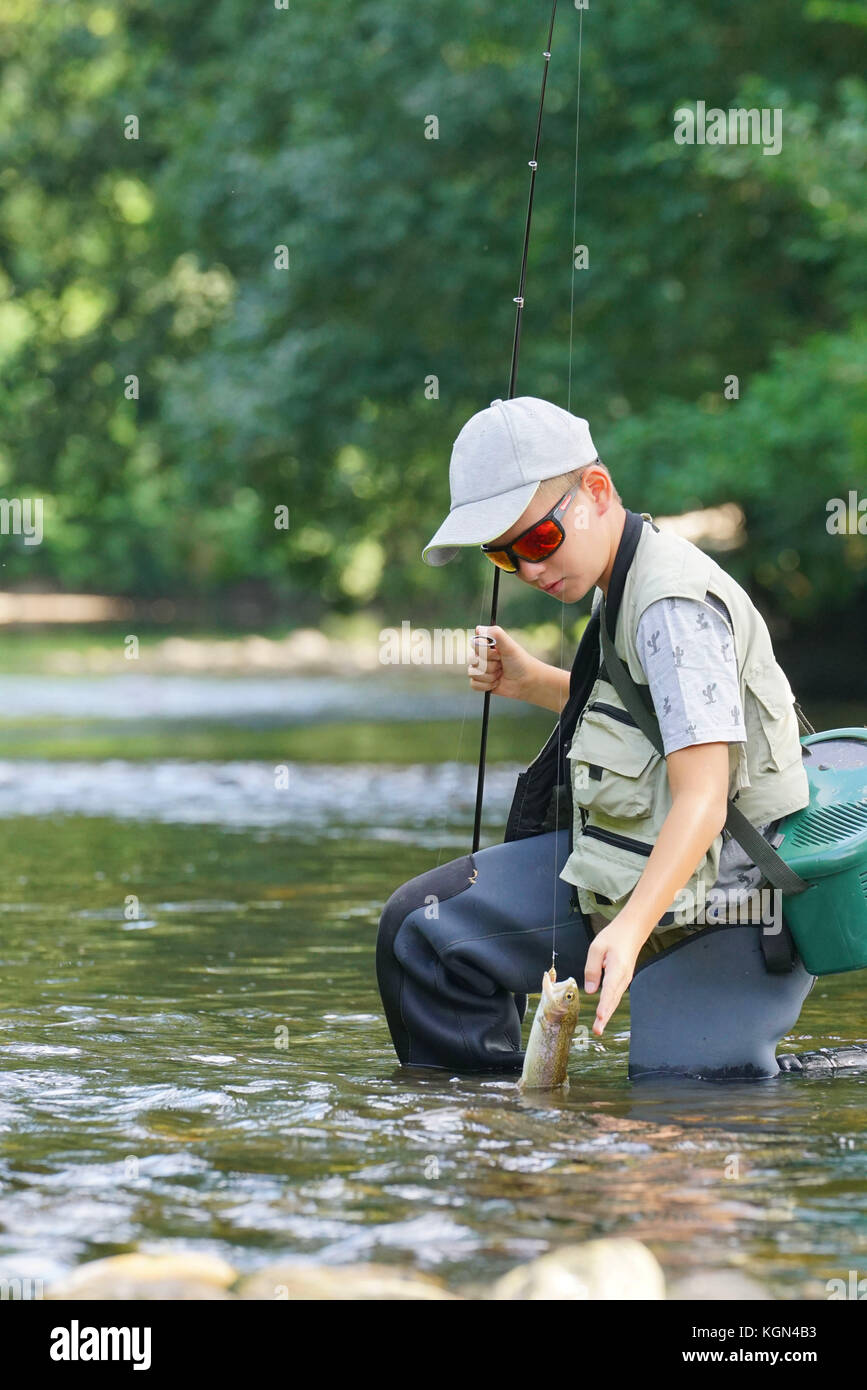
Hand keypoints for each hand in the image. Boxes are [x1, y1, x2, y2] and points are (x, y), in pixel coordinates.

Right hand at [467, 624, 537, 701]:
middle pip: (472, 660)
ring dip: (489, 676)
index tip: (499, 653)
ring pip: (472, 673)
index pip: (474, 644)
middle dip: (489, 665)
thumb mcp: (509, 645)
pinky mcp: (481, 682)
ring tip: (500, 674)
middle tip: (501, 664)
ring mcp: (480, 669)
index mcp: (486, 644)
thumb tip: (477, 629)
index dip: (485, 651)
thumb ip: (495, 633)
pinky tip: (496, 683)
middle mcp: (481, 655)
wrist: (526, 681)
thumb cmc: (519, 661)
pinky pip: (473, 684)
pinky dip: (486, 685)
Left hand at [583, 916, 645, 1035]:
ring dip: (607, 1014)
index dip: (604, 1004)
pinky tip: (603, 1015)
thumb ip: (592, 970)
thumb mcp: (596, 948)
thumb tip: (589, 991)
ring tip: (598, 1027)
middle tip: (597, 1031)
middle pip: (613, 1000)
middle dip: (605, 1016)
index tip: (600, 1017)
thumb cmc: (613, 937)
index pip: (609, 990)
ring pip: (615, 999)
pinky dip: (609, 1006)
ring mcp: (624, 979)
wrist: (631, 931)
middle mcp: (623, 977)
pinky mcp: (622, 980)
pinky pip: (615, 995)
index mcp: (617, 968)